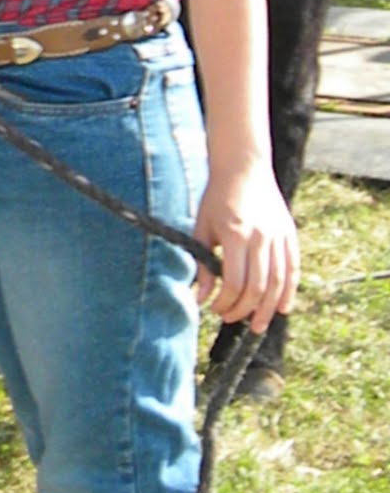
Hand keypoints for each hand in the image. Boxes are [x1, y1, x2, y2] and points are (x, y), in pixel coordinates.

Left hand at [192, 160, 298, 333]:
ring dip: (269, 308)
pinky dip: (289, 291)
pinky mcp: (289, 234)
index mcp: (235, 234)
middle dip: (245, 310)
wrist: (243, 167)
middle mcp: (260, 237)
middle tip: (232, 319)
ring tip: (258, 325)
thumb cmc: (217, 197)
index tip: (216, 309)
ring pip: (278, 282)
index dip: (226, 302)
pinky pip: (292, 268)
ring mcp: (278, 236)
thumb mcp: (202, 227)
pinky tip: (283, 308)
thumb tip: (200, 298)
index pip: (235, 282)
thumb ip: (201, 263)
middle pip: (258, 287)